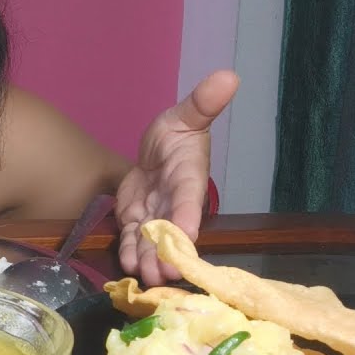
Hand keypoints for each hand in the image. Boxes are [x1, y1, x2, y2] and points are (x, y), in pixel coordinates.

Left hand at [116, 70, 238, 284]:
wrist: (153, 151)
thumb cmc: (176, 135)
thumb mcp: (185, 116)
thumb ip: (203, 103)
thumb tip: (229, 76)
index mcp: (188, 179)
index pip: (189, 200)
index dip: (188, 217)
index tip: (186, 234)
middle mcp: (173, 203)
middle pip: (171, 231)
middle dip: (167, 252)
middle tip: (162, 272)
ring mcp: (154, 215)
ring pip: (150, 241)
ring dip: (146, 259)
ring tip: (143, 278)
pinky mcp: (135, 220)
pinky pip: (131, 239)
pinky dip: (128, 252)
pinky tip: (125, 267)